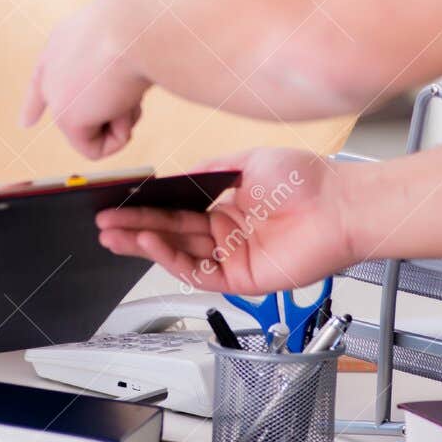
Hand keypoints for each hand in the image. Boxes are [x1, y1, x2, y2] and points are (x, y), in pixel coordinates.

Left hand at [20, 0, 151, 158]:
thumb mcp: (129, 44)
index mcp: (66, 41)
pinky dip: (120, 135)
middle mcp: (54, 64)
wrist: (136, 26)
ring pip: (96, 128)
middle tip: (131, 82)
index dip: (36, 103)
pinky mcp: (65, 116)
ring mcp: (55, 91)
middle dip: (117, 110)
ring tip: (127, 83)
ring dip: (124, 115)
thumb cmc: (143, 27)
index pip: (45, 77)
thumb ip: (117, 69)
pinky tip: (123, 103)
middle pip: (80, 111)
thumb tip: (132, 95)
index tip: (26, 122)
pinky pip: (97, 150)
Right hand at [95, 148, 357, 293]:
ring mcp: (234, 258)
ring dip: (144, 245)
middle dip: (134, 229)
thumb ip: (210, 172)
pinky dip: (172, 259)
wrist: (339, 204)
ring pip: (179, 256)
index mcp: (229, 210)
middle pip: (171, 235)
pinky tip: (151, 242)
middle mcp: (229, 236)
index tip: (121, 204)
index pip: (177, 212)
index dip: (147, 209)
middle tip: (102, 225)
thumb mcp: (248, 162)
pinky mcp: (243, 279)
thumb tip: (179, 176)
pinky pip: (199, 274)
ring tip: (115, 235)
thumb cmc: (307, 182)